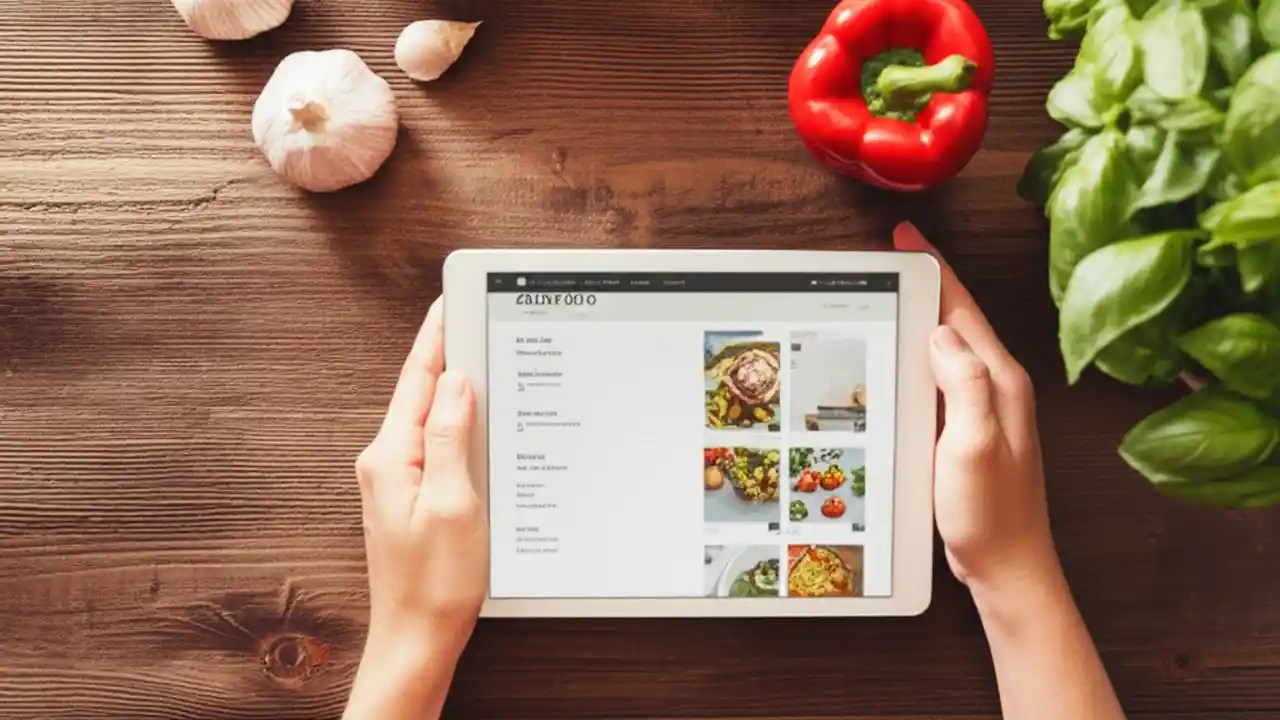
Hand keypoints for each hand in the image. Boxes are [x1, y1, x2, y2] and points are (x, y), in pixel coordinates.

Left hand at [354, 298, 486, 655]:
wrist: (416, 638)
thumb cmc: (435, 583)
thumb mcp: (452, 503)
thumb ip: (449, 437)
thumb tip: (455, 382)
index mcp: (390, 455)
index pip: (418, 378)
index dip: (438, 337)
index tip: (453, 301)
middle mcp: (386, 461)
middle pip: (422, 391)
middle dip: (450, 353)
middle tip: (478, 317)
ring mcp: (396, 480)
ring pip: (431, 418)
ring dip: (456, 388)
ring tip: (483, 355)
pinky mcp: (411, 497)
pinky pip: (436, 445)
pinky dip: (459, 424)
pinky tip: (480, 420)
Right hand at [893, 222, 1060, 593]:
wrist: (1007, 566)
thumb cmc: (991, 513)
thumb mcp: (974, 444)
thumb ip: (963, 383)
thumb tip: (940, 330)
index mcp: (1000, 381)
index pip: (961, 308)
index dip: (933, 269)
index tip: (905, 237)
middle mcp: (996, 387)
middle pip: (955, 320)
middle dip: (923, 283)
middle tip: (885, 259)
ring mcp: (984, 409)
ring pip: (947, 347)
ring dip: (919, 318)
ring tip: (885, 296)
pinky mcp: (969, 430)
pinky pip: (940, 378)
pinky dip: (918, 358)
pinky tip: (897, 360)